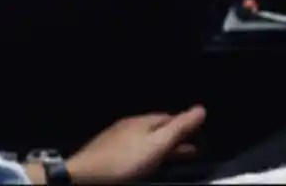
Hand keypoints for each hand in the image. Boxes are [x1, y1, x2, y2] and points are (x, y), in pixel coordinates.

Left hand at [63, 106, 205, 183]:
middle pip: (158, 130)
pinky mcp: (109, 153)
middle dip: (174, 138)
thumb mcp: (157, 144)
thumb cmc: (122, 161)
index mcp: (143, 121)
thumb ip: (179, 128)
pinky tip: (144, 163)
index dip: (185, 126)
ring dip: (160, 147)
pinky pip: (133, 149)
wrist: (85, 175)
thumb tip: (200, 110)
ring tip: (171, 157)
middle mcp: (130, 126)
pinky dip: (146, 154)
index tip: (198, 133)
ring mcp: (117, 139)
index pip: (170, 118)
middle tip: (189, 149)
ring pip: (145, 140)